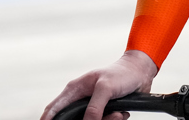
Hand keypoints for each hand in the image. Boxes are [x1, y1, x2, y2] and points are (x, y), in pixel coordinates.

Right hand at [40, 50, 158, 119]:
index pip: (54, 108)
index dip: (48, 119)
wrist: (141, 73)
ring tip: (118, 113)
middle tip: (107, 116)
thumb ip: (94, 107)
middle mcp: (81, 99)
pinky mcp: (104, 112)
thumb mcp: (106, 89)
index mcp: (75, 90)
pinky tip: (121, 112)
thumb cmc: (122, 74)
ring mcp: (93, 107)